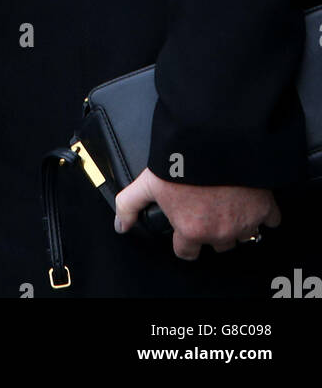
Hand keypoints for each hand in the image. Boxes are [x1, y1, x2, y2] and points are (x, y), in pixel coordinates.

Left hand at [116, 167, 280, 258]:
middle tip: (206, 208)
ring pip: (242, 235)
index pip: (186, 252)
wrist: (216, 138)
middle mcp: (219, 233)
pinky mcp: (265, 209)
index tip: (185, 226)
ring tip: (227, 202)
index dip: (183, 239)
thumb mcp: (148, 181)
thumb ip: (129, 204)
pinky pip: (270, 220)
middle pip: (216, 244)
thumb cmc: (181, 160)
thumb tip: (120, 225)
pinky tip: (252, 199)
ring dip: (236, 223)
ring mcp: (244, 223)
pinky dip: (264, 212)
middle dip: (211, 230)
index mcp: (191, 230)